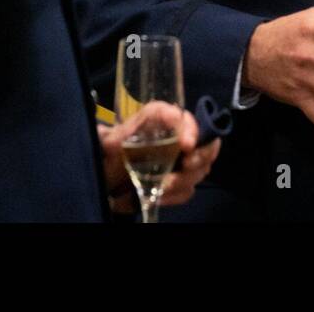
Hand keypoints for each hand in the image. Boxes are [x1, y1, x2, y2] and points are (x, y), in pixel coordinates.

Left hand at [97, 102, 221, 213]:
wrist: (108, 173)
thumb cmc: (111, 151)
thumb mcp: (108, 142)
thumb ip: (113, 139)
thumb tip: (115, 143)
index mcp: (160, 119)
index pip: (182, 116)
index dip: (189, 128)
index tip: (187, 145)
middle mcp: (176, 136)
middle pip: (205, 140)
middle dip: (201, 154)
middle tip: (187, 166)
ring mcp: (182, 159)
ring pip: (201, 167)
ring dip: (185, 179)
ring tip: (164, 186)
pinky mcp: (180, 180)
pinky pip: (188, 189)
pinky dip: (177, 194)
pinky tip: (161, 196)